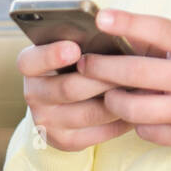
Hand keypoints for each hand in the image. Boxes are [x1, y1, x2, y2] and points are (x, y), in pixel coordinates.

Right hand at [15, 31, 170, 151]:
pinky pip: (98, 133)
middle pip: (68, 88)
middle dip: (102, 79)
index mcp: (31, 65)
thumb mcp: (75, 45)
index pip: (30, 61)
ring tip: (141, 87)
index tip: (75, 48)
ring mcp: (46, 121)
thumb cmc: (79, 61)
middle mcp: (33, 94)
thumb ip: (84, 39)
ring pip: (88, 113)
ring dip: (117, 100)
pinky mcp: (64, 141)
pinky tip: (137, 106)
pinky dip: (120, 120)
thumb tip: (110, 30)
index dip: (51, 55)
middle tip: (130, 68)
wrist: (72, 100)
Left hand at [77, 9, 170, 153]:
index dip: (129, 22)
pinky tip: (139, 115)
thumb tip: (120, 33)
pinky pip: (147, 130)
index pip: (160, 30)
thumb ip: (165, 44)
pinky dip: (137, 122)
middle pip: (137, 72)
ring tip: (108, 95)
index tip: (102, 17)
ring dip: (113, 101)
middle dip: (102, 68)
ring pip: (135, 107)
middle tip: (84, 64)